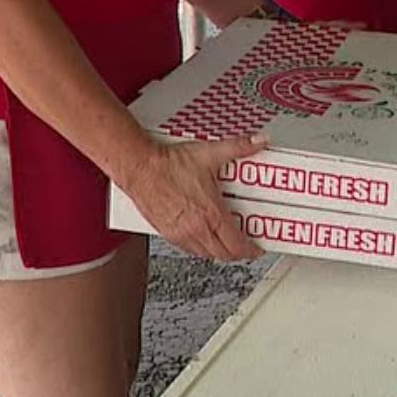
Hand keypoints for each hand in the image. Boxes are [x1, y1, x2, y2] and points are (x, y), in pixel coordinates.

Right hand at [114, 133, 267, 260]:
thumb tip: (257, 142)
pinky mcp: (166, 233)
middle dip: (238, 253)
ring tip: (226, 241)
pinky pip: (188, 249)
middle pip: (223, 254)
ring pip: (205, 254)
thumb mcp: (210, 153)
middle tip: (245, 246)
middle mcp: (196, 229)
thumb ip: (238, 147)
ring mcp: (180, 234)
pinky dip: (200, 247)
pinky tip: (201, 236)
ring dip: (218, 251)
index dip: (251, 250)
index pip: (237, 245)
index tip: (257, 247)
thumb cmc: (168, 164)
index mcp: (211, 215)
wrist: (140, 168)